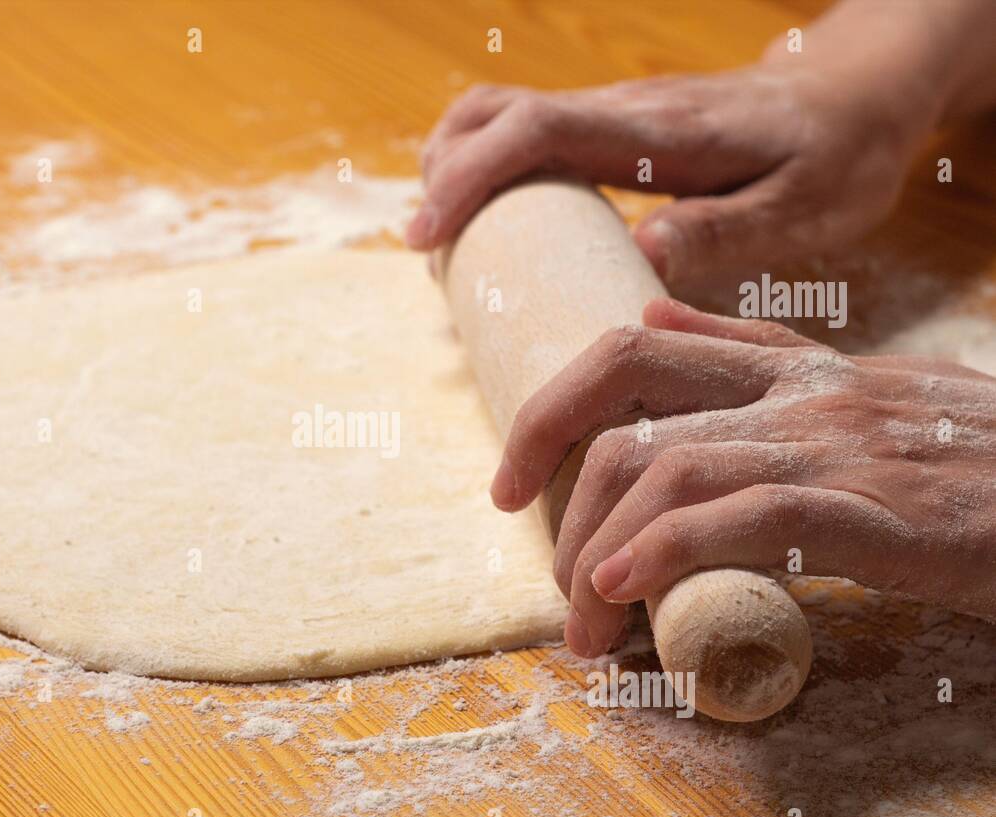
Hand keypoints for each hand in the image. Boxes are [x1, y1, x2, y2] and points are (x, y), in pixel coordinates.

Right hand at [407, 65, 930, 288]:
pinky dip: (485, 165)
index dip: (469, 178)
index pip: (537, 131)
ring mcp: (612, 112)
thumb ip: (727, 231)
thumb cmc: (838, 154)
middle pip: (495, 112)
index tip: (424, 234)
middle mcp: (621, 109)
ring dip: (455, 164)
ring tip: (444, 239)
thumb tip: (639, 258)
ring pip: (501, 114)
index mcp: (657, 130)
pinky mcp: (613, 124)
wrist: (859, 90)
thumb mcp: (807, 206)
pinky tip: (490, 220)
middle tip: (425, 250)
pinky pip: (526, 132)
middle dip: (441, 173)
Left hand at [490, 299, 995, 657]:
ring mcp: (838, 446)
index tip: (510, 483)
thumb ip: (759, 356)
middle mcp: (802, 394)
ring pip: (669, 470)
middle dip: (558, 496)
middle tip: (551, 581)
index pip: (634, 352)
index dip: (550, 409)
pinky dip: (666, 552)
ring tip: (584, 623)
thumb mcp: (866, 391)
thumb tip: (655, 315)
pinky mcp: (877, 508)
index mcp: (793, 369)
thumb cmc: (975, 462)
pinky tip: (625, 588)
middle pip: (628, 415)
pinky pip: (743, 517)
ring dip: (600, 553)